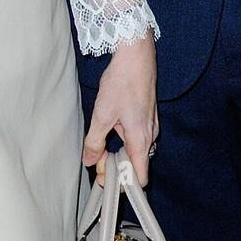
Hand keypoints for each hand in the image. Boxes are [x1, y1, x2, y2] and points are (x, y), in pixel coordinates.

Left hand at [82, 32, 158, 186]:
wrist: (136, 55)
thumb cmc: (122, 82)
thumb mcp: (102, 114)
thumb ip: (95, 142)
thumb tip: (89, 161)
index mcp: (140, 140)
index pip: (139, 178)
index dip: (123, 185)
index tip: (106, 183)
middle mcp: (150, 135)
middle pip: (136, 165)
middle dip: (116, 168)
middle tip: (95, 160)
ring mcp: (150, 124)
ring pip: (136, 150)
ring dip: (119, 152)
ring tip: (100, 144)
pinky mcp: (147, 115)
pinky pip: (138, 136)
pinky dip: (124, 139)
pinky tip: (111, 127)